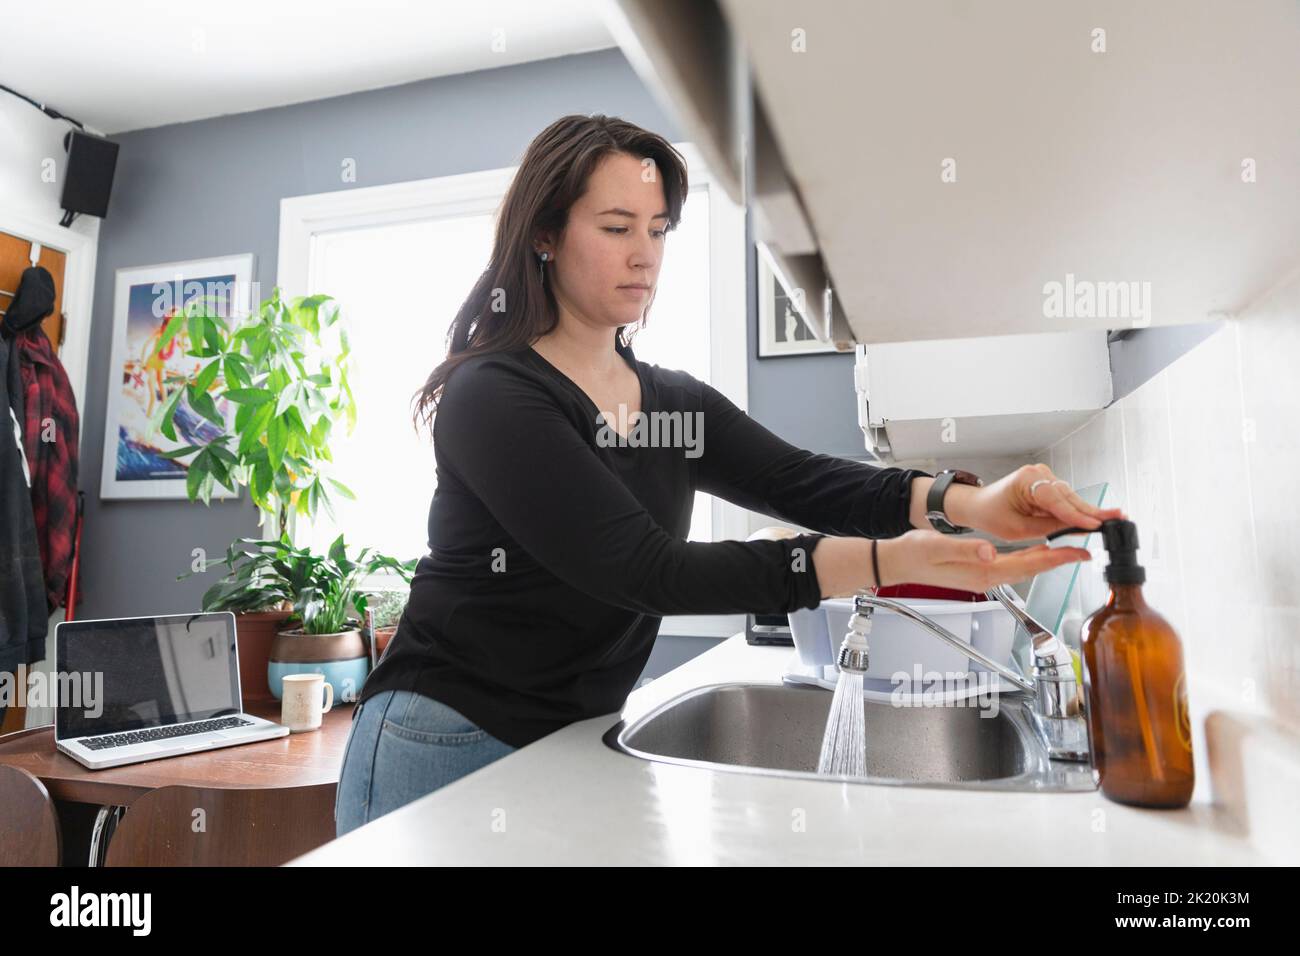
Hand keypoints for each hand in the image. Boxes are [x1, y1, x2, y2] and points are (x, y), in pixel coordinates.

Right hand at [877, 529, 1091, 592]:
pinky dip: (1031, 557)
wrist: (897, 562)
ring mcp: (984, 576)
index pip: (1027, 565)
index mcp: (981, 572)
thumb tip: (990, 551)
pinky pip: (1013, 565)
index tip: (1077, 552)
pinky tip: (1038, 550)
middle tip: (1084, 550)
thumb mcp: (936, 547)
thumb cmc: (913, 554)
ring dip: (1048, 558)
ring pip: (1025, 567)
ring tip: (1069, 548)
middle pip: (1032, 569)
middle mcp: (987, 577)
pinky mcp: (980, 571)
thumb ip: (964, 549)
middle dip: (1059, 559)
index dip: (1054, 558)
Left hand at [945, 464, 1123, 541]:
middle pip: (1069, 496)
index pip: (1056, 500)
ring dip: (1088, 510)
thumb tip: (1075, 528)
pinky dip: (1077, 509)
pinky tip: (1096, 517)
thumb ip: (1047, 527)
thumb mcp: (1017, 528)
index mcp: (1026, 480)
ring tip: (1111, 519)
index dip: (1077, 515)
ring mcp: (1044, 476)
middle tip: (1116, 519)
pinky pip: (1065, 498)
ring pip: (1070, 497)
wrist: (978, 505)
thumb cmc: (991, 514)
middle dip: (1091, 511)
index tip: (1095, 525)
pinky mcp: (1047, 483)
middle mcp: (1037, 473)